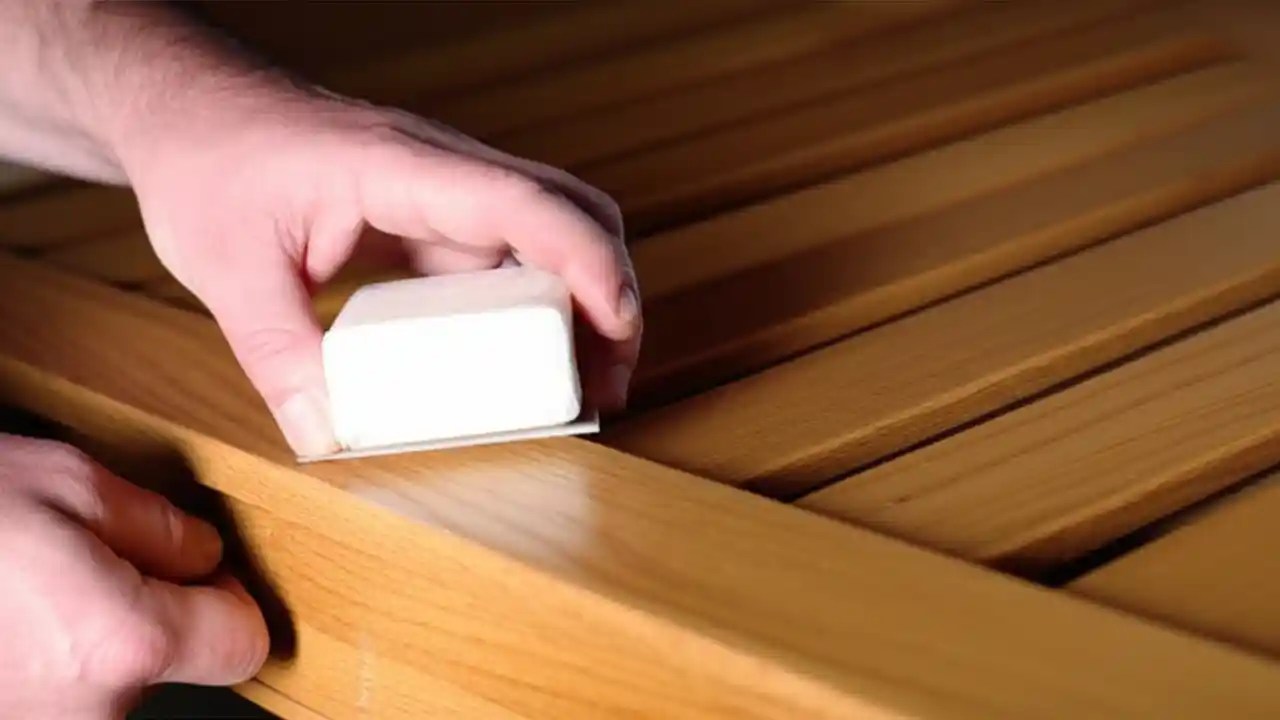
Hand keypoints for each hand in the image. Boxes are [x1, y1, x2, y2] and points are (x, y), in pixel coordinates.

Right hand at [0, 434, 268, 718]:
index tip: (205, 572)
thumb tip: (199, 551)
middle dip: (150, 609)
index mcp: (124, 641)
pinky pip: (59, 688)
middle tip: (89, 559)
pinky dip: (49, 652)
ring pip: (111, 677)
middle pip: (173, 661)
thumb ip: (153, 522)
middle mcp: (89, 709)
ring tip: (35, 582)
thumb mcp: (59, 482)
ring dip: (92, 631)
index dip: (232, 600)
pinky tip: (15, 611)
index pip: (246, 645)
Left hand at [119, 82, 641, 456]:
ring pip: (549, 241)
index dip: (589, 263)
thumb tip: (323, 436)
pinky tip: (516, 363)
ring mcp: (444, 196)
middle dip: (610, 296)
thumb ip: (278, 354)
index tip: (617, 329)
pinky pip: (506, 262)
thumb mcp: (227, 266)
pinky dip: (531, 311)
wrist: (188, 107)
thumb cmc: (208, 156)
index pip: (529, 204)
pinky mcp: (431, 221)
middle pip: (574, 216)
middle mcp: (443, 175)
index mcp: (404, 168)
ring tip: (578, 385)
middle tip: (606, 382)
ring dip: (580, 307)